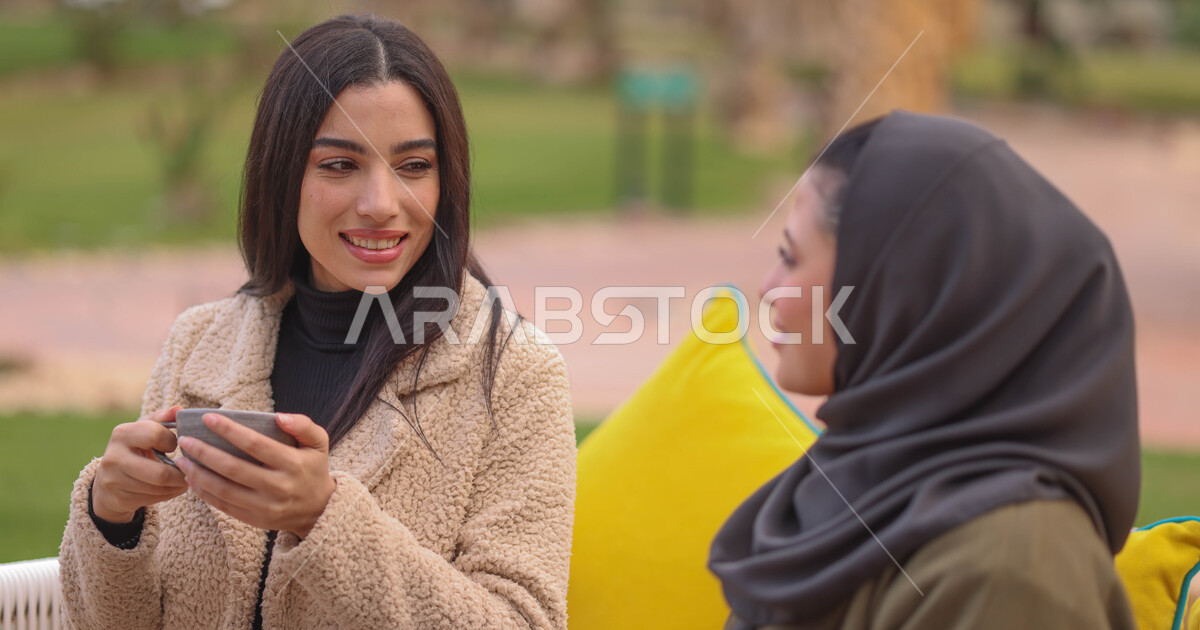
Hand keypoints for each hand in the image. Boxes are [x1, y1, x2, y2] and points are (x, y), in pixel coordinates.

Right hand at [93, 406, 188, 522]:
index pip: (154, 435)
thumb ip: (162, 419)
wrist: (108, 481)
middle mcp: (113, 457)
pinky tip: (174, 488)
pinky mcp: (118, 498)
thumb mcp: (144, 430)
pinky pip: (152, 499)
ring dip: (178, 485)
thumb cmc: (135, 449)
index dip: (172, 441)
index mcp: (122, 433)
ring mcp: (113, 480)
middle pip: (159, 473)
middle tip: (190, 469)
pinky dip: (169, 494)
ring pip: (158, 488)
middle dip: (181, 473)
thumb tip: (179, 409)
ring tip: (186, 478)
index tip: (176, 445)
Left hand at [177, 412, 335, 538]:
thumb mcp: (319, 443)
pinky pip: (224, 506)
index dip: (230, 430)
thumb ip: (303, 425)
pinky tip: (191, 480)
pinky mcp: (255, 519)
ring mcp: (265, 506)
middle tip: (185, 440)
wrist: (318, 510)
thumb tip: (278, 416)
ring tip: (181, 460)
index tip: (208, 418)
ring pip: (224, 489)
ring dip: (198, 474)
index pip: (255, 444)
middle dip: (205, 452)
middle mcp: (278, 487)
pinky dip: (204, 493)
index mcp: (293, 464)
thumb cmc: (313, 469)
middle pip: (233, 468)